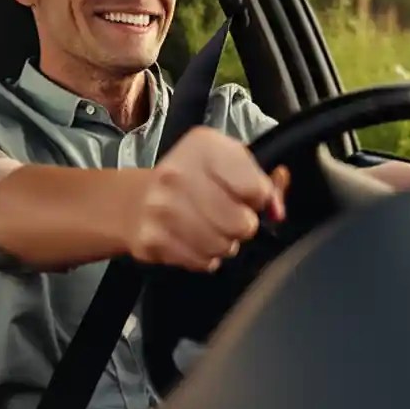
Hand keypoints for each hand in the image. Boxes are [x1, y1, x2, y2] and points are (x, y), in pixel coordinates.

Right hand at [126, 127, 288, 272]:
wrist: (133, 201)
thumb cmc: (191, 181)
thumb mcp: (229, 165)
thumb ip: (263, 183)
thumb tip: (276, 210)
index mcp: (204, 146)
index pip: (256, 189)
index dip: (257, 198)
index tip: (242, 194)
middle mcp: (177, 173)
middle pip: (241, 223)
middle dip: (240, 225)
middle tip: (225, 216)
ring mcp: (161, 208)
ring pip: (224, 247)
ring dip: (222, 244)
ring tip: (207, 229)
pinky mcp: (152, 239)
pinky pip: (202, 262)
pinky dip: (202, 257)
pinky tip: (190, 240)